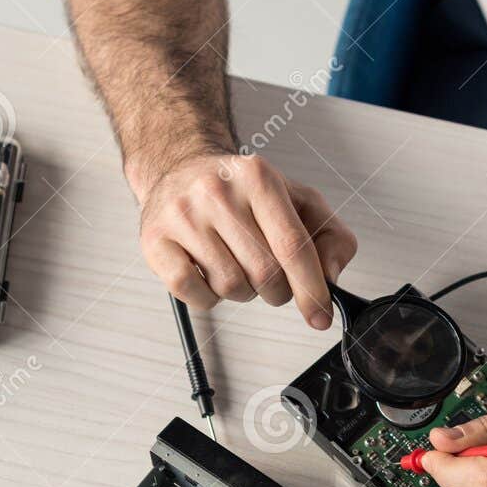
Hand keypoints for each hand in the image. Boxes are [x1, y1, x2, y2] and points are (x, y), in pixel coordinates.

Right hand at [135, 150, 356, 327]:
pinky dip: (210, 297)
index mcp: (258, 177)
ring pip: (231, 286)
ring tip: (238, 266)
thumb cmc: (242, 192)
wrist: (181, 170)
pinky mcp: (156, 241)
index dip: (311, 288)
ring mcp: (182, 216)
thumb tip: (329, 276)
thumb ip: (330, 236)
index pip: (292, 245)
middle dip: (277, 290)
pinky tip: (210, 274)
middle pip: (264, 273)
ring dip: (243, 292)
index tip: (320, 316)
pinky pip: (194, 294)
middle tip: (271, 278)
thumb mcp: (299, 200)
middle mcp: (217, 192)